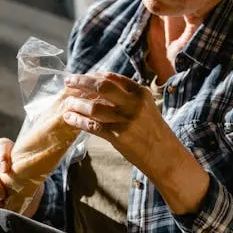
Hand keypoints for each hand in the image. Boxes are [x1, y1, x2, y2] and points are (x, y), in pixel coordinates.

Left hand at [62, 72, 184, 178]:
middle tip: (68, 82)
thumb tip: (97, 90)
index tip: (81, 77)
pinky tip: (69, 118)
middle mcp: (134, 103)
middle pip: (102, 86)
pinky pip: (93, 126)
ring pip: (94, 107)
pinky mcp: (119, 136)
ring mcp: (127, 120)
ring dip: (77, 104)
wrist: (165, 156)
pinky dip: (79, 121)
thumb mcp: (145, 108)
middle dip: (81, 82)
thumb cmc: (153, 131)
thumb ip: (126, 97)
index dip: (93, 76)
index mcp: (141, 92)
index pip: (112, 78)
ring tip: (67, 103)